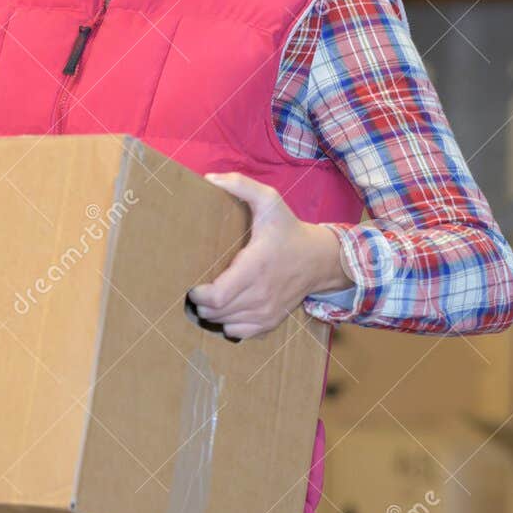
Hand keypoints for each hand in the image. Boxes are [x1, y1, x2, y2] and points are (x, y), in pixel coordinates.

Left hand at [185, 172, 352, 340]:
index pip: (216, 297)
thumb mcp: (269, 200)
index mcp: (255, 267)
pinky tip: (228, 311)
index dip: (198, 296)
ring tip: (208, 300)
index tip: (192, 286)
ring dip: (213, 316)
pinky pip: (241, 333)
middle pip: (217, 313)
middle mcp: (261, 294)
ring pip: (226, 325)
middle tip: (196, 291)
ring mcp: (268, 311)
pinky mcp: (272, 321)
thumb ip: (241, 185)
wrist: (320, 258)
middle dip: (200, 305)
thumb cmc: (289, 229)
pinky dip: (229, 326)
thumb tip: (210, 178)